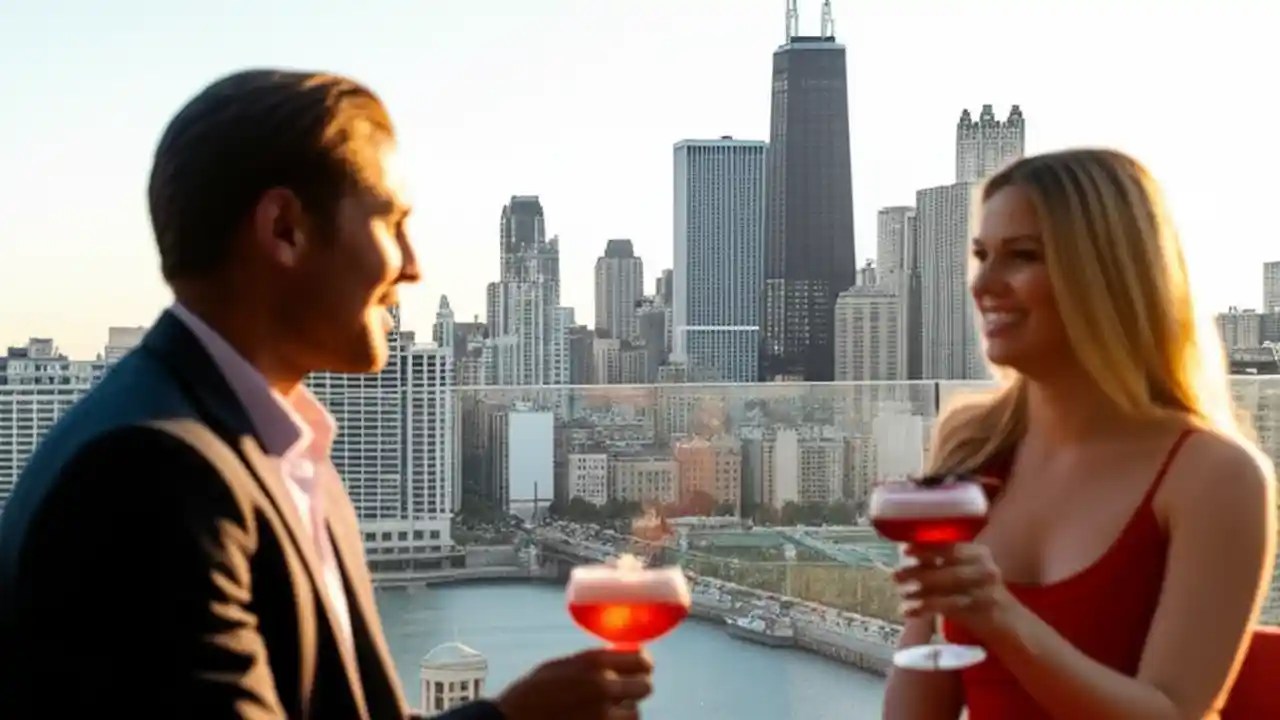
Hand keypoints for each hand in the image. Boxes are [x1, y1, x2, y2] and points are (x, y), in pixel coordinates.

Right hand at [495, 648, 653, 719]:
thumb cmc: (533, 693)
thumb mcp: (562, 665)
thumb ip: (593, 662)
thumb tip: (619, 657)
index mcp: (594, 662)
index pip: (642, 660)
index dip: (642, 664)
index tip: (639, 668)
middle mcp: (604, 686)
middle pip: (645, 687)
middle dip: (636, 688)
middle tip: (624, 691)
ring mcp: (604, 715)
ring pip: (635, 712)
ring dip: (625, 711)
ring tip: (606, 710)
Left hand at [893, 542, 1014, 638]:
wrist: (1008, 624)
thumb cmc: (977, 595)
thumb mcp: (961, 576)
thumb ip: (939, 565)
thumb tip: (906, 555)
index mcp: (979, 553)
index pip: (951, 545)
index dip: (926, 547)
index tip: (905, 550)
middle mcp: (985, 567)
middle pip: (948, 565)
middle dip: (919, 570)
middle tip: (896, 576)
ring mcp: (986, 588)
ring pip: (948, 585)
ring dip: (920, 590)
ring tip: (902, 594)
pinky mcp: (982, 609)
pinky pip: (949, 606)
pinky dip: (926, 608)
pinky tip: (909, 611)